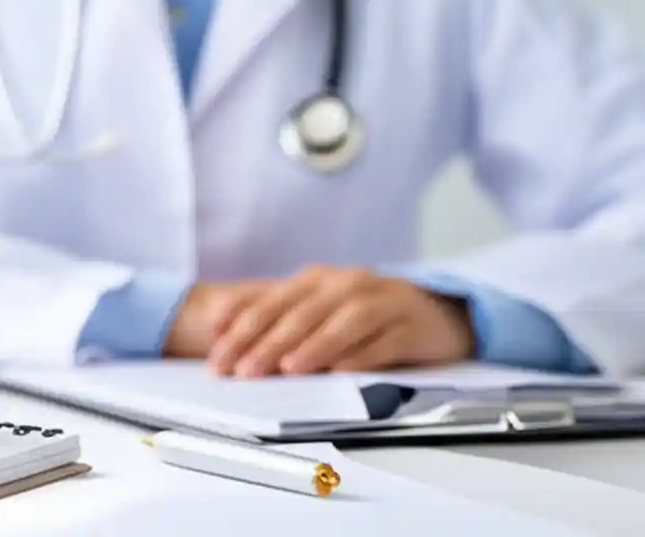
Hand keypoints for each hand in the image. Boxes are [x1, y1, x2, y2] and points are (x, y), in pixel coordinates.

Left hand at [167, 266, 472, 376]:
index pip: (270, 303)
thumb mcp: (316, 310)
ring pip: (343, 322)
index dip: (240, 328)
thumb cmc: (364, 314)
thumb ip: (275, 320)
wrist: (433, 310)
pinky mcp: (410, 326)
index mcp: (315, 279)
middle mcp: (345, 284)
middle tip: (243, 371)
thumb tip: (223, 336)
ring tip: (289, 368)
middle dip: (269, 343)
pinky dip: (362, 354)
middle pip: (302, 313)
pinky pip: (385, 341)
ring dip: (314, 346)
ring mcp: (380, 302)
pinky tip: (343, 370)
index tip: (217, 355)